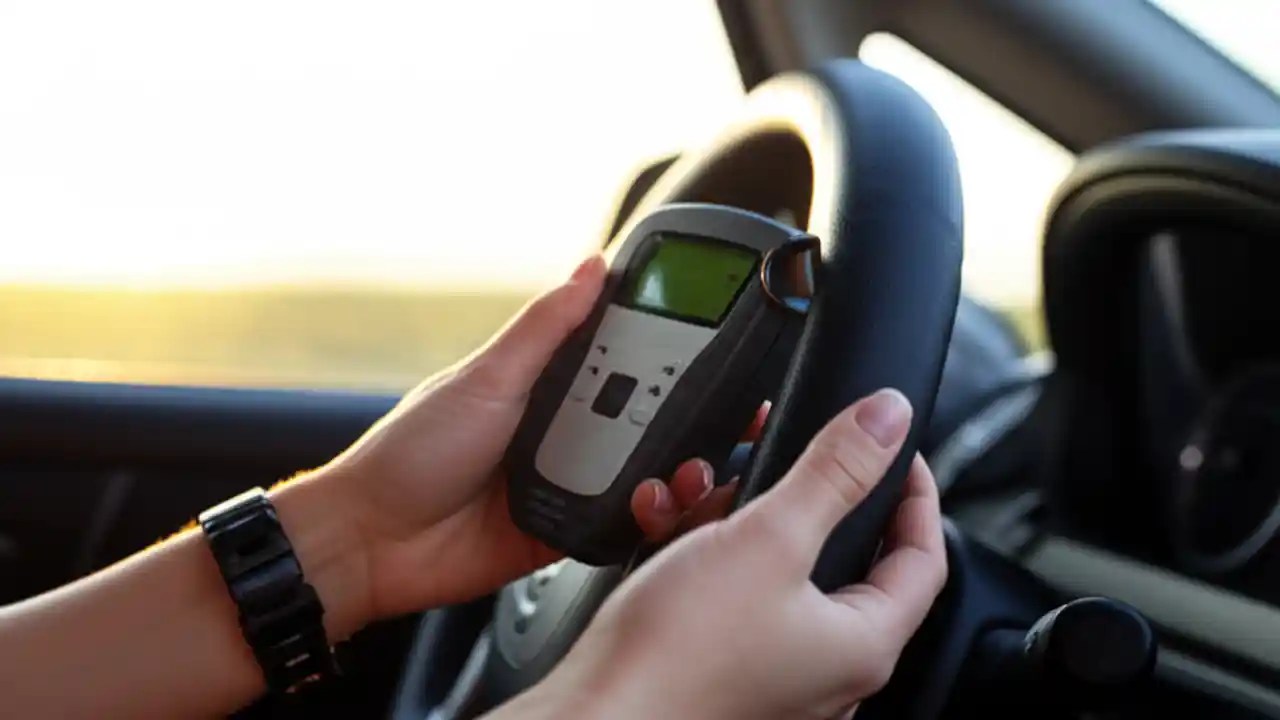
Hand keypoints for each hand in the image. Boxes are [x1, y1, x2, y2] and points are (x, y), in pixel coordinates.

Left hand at [274, 255, 749, 638]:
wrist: (373, 543)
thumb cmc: (411, 452)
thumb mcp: (485, 377)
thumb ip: (544, 328)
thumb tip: (592, 265)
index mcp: (547, 383)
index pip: (625, 357)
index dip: (674, 352)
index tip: (720, 345)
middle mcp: (566, 430)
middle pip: (650, 417)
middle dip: (693, 418)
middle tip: (730, 417)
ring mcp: (571, 483)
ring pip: (647, 473)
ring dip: (676, 473)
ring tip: (686, 474)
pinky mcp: (569, 532)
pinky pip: (624, 524)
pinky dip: (647, 518)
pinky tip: (654, 509)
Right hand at [511, 389, 946, 719]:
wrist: (597, 712)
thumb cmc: (678, 652)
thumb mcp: (768, 538)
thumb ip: (835, 473)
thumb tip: (888, 420)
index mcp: (862, 645)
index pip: (924, 556)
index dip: (914, 490)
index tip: (891, 446)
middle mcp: (828, 669)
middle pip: (845, 559)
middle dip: (804, 496)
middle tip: (781, 460)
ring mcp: (776, 673)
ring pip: (780, 571)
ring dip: (743, 519)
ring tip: (703, 497)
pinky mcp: (726, 668)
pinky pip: (736, 595)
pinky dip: (708, 555)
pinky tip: (672, 535)